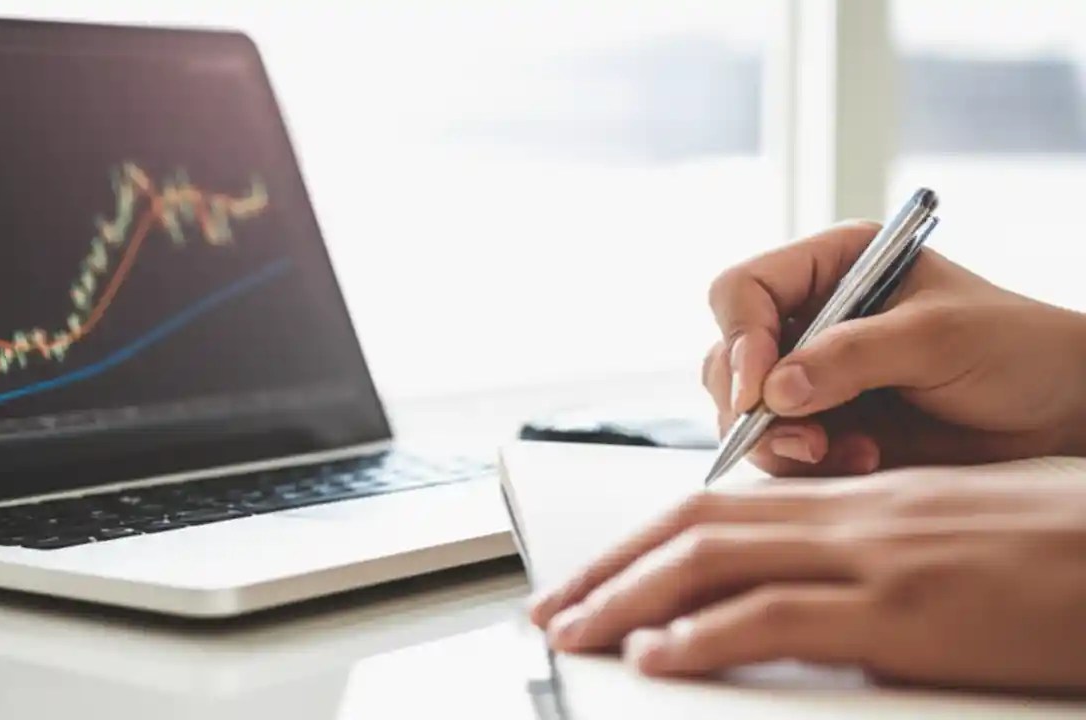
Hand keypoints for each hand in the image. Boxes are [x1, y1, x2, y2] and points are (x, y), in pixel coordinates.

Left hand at [528, 473, 1085, 692]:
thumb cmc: (1064, 547)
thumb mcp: (948, 538)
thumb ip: (869, 555)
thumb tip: (812, 596)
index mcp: (857, 500)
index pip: (719, 506)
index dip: (642, 539)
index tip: (595, 576)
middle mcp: (850, 518)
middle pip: (694, 527)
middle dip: (610, 569)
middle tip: (551, 608)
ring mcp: (873, 561)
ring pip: (715, 562)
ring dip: (628, 600)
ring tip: (573, 634)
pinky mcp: (906, 615)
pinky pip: (778, 615)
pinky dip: (703, 633)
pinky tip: (658, 654)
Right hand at [703, 221, 1085, 475]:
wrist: (1058, 409)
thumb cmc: (1013, 348)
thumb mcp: (935, 338)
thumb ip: (851, 357)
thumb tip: (774, 391)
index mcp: (829, 267)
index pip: (742, 291)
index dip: (740, 339)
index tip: (760, 392)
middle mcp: (808, 317)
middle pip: (728, 357)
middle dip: (753, 405)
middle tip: (803, 440)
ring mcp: (811, 374)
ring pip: (744, 412)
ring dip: (782, 442)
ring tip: (843, 454)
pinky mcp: (823, 424)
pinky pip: (778, 450)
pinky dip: (807, 465)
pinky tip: (863, 461)